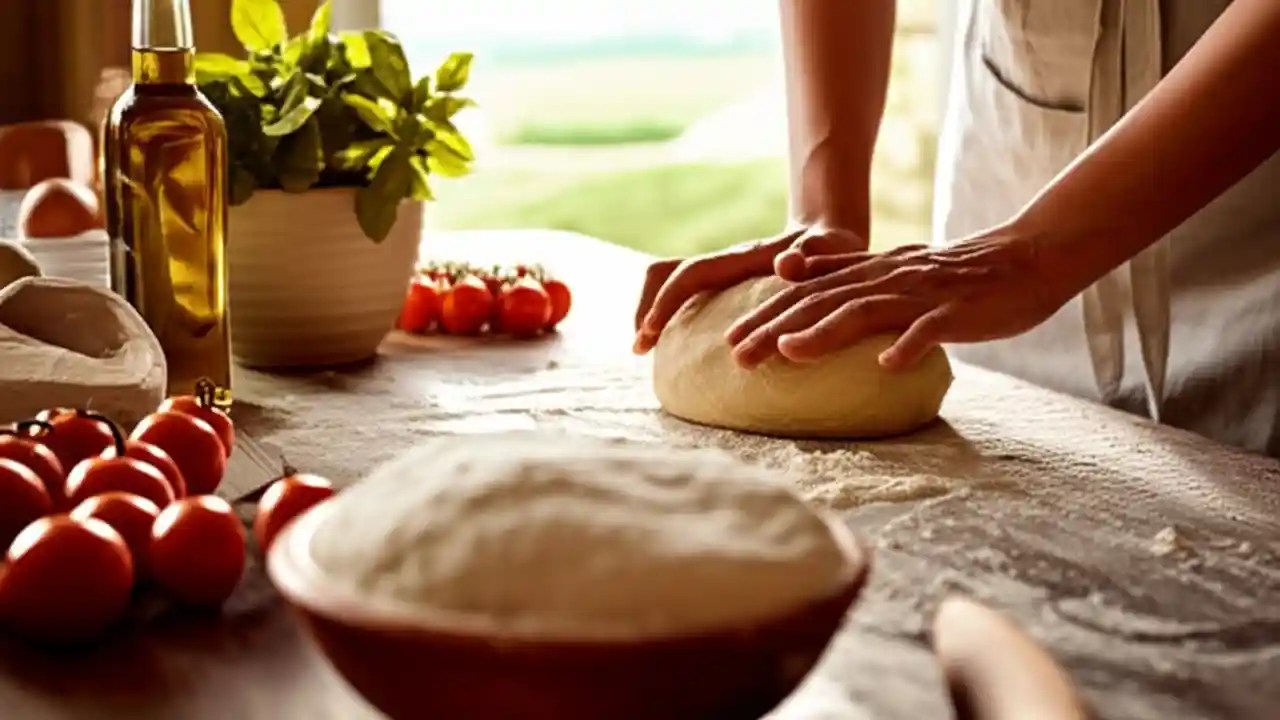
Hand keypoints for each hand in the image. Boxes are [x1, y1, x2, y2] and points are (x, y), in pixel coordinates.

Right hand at [632, 227, 864, 352]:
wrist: (827, 235)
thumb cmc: (829, 247)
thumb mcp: (829, 248)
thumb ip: (811, 254)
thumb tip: (788, 265)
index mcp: (740, 256)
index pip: (692, 273)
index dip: (668, 300)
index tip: (652, 330)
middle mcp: (722, 263)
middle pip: (666, 274)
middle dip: (647, 306)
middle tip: (640, 348)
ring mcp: (719, 274)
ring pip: (670, 284)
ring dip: (653, 313)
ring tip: (645, 351)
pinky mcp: (722, 286)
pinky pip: (684, 297)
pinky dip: (669, 318)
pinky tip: (671, 346)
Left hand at [723, 230, 1070, 370]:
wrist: (1025, 258)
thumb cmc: (955, 273)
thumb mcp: (890, 266)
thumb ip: (841, 269)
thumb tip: (788, 272)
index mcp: (870, 271)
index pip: (806, 295)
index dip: (765, 316)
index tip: (727, 341)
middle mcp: (887, 278)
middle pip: (822, 303)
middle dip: (776, 328)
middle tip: (736, 355)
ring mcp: (922, 294)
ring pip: (865, 311)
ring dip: (825, 332)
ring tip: (788, 353)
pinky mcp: (957, 310)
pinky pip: (930, 328)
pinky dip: (909, 344)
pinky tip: (887, 365)